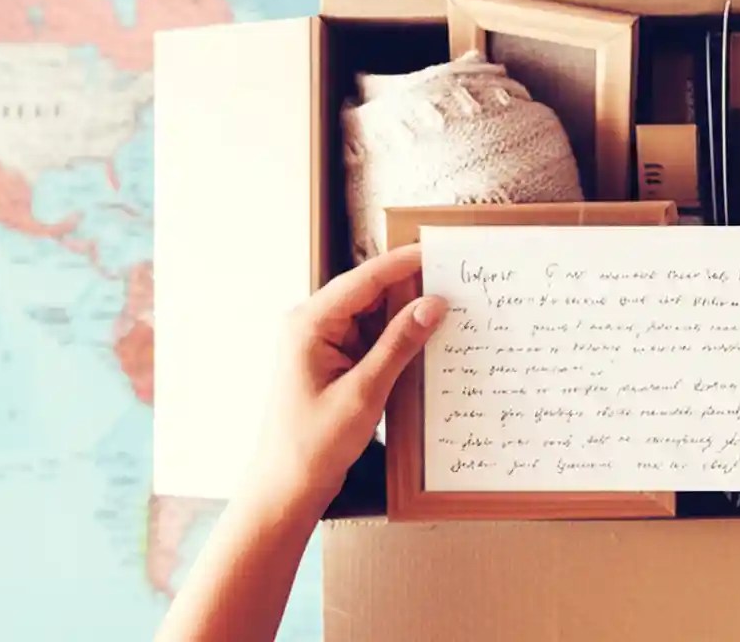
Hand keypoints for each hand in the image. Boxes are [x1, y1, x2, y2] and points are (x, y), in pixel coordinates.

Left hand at [247, 244, 446, 513]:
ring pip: (372, 316)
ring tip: (446, 314)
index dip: (402, 264)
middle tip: (452, 285)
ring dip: (405, 317)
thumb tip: (433, 305)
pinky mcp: (333, 362)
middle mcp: (312, 325)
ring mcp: (321, 344)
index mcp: (309, 323)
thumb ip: (400, 344)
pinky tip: (424, 344)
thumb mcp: (365, 392)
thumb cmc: (313, 444)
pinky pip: (370, 339)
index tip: (437, 253)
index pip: (363, 280)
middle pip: (368, 293)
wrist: (286, 487)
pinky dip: (396, 340)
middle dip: (408, 290)